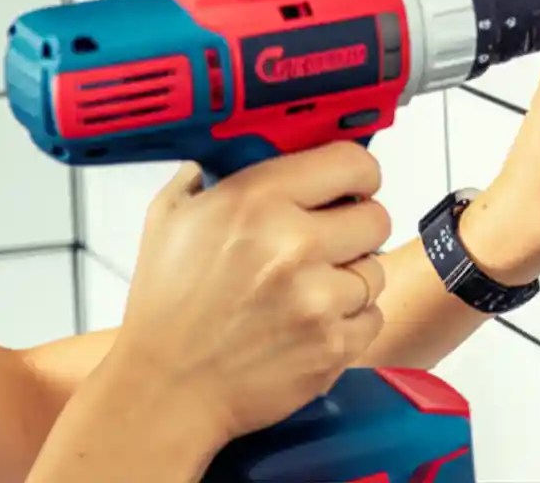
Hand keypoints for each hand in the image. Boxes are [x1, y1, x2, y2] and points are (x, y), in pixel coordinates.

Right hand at [109, 142, 391, 442]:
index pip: (353, 163)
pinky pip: (372, 316)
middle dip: (356, 229)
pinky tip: (308, 324)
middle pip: (376, 218)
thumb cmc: (167, 310)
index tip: (353, 187)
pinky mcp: (332, 344)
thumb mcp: (170, 219)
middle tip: (327, 244)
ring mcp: (316, 299)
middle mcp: (291, 246)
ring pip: (375, 271)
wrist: (163, 392)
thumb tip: (243, 146)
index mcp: (254, 202)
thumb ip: (211, 175)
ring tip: (305, 292)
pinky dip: (348, 322)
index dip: (358, 176)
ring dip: (349, 280)